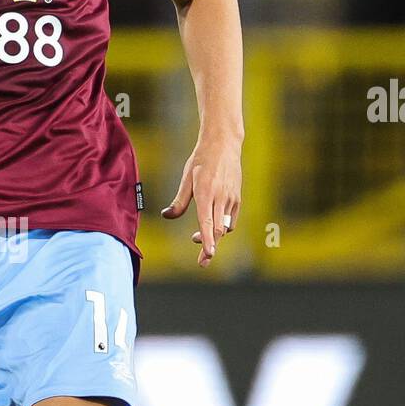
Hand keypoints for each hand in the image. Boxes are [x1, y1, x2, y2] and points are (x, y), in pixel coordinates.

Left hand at [161, 138, 241, 267]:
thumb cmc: (201, 160)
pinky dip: (222, 228)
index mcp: (206, 193)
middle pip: (218, 231)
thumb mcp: (186, 179)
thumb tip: (167, 216)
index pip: (207, 222)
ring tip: (198, 239)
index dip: (207, 240)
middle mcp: (221, 198)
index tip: (207, 254)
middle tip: (201, 261)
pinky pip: (231, 220)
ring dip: (213, 238)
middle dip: (210, 248)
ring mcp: (231, 199)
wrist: (224, 144)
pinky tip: (212, 226)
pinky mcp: (237, 198)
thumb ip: (179, 201)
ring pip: (225, 227)